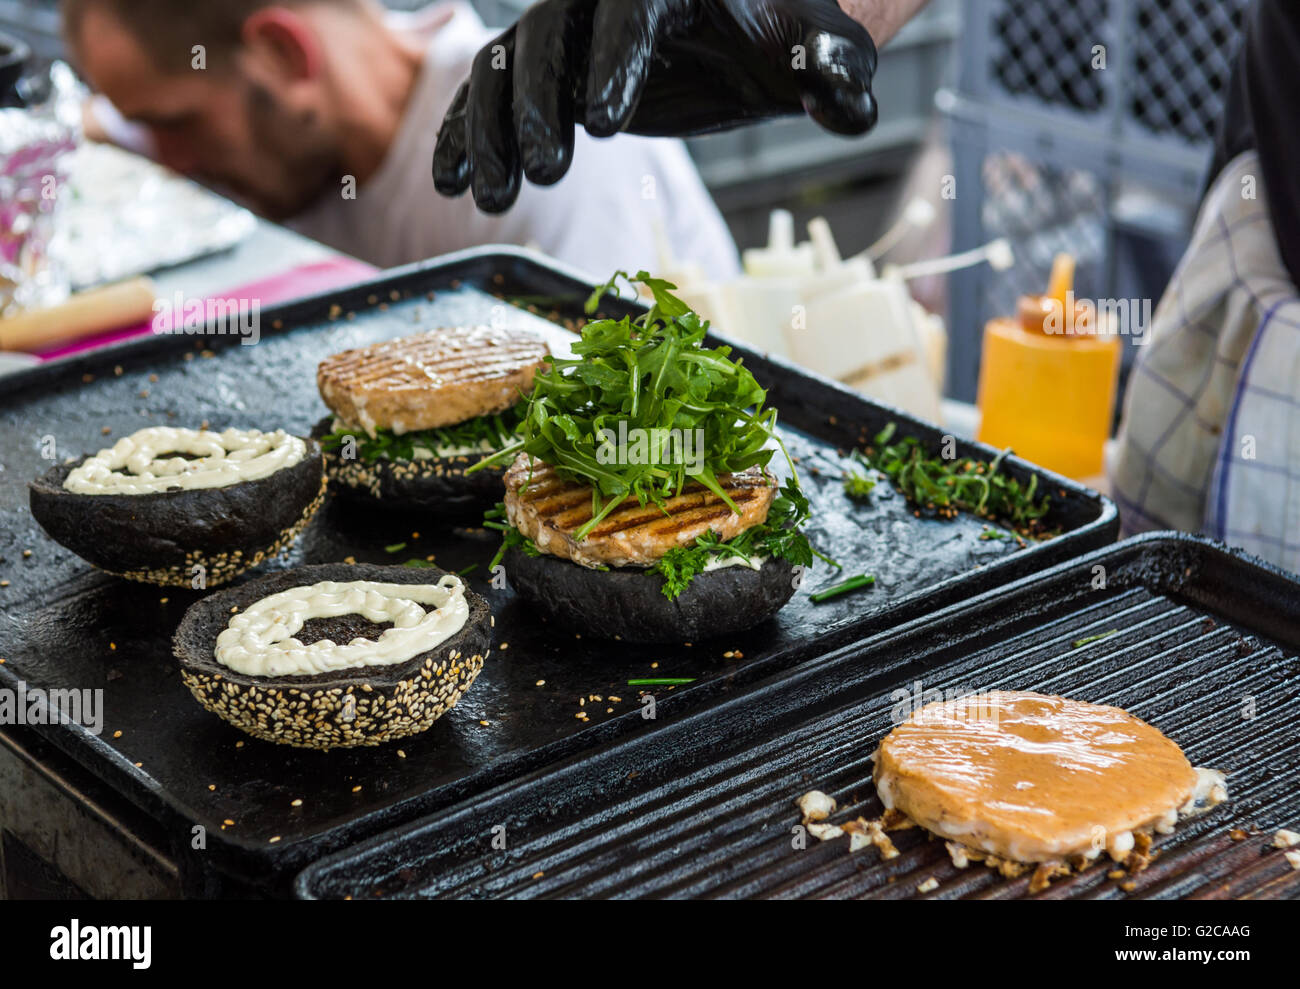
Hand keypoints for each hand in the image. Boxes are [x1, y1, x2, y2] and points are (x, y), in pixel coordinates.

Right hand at [434, 0, 877, 212]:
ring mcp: (566, 30)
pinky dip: (465, 133)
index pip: (631, 10)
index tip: (603, 124)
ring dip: (490, 132)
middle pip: (550, 35)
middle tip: (548, 174)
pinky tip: (453, 184)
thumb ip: (835, 74)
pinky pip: (489, 92)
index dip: (614, 61)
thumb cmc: (784, 44)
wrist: (749, 38)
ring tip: (493, 200)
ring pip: (505, 65)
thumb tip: (850, 103)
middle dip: (540, 106)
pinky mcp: (547, 68)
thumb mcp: (821, 55)